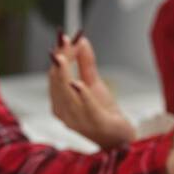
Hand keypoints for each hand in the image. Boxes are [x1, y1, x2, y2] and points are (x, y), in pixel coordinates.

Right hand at [47, 30, 136, 149]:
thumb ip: (85, 63)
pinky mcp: (94, 125)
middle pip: (57, 82)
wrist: (118, 137)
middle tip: (64, 40)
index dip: (59, 54)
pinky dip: (81, 96)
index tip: (64, 36)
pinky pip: (85, 109)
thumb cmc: (102, 112)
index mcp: (59, 102)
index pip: (54, 75)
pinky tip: (78, 83)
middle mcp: (63, 112)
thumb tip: (81, 40)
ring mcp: (77, 120)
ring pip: (65, 95)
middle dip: (60, 60)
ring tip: (63, 56)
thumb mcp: (93, 83)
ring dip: (64, 74)